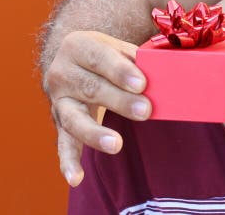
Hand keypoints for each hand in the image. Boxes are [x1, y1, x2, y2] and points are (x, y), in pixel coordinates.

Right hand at [42, 31, 151, 185]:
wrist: (72, 60)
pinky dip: (68, 162)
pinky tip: (76, 178)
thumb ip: (136, 59)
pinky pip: (63, 144)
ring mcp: (58, 100)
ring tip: (117, 144)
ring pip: (75, 119)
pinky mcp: (59, 123)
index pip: (100, 57)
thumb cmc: (104, 55)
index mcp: (77, 46)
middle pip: (91, 88)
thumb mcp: (116, 47)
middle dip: (119, 101)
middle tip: (145, 110)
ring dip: (96, 133)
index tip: (142, 83)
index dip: (120, 71)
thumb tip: (166, 71)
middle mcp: (61, 73)